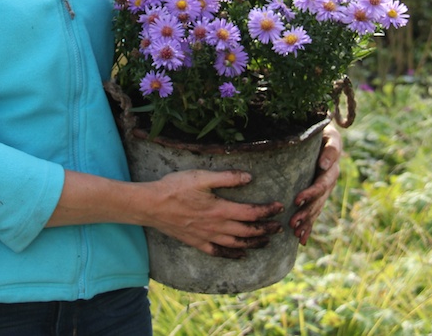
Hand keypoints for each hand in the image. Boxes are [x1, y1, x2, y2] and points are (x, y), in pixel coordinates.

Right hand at [144, 170, 283, 258]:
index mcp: (220, 209)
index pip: (251, 213)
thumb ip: (227, 178)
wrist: (151, 205)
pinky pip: (219, 252)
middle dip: (266, 229)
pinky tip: (240, 254)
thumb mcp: (202, 176)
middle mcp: (217, 226)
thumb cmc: (175, 187)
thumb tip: (249, 177)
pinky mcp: (197, 242)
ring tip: (266, 241)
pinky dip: (233, 254)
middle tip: (279, 228)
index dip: (268, 211)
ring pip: (237, 244)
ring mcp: (207, 237)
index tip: (279, 207)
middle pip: (248, 231)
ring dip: (254, 243)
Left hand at [289, 124, 341, 245]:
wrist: (321, 128)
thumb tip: (325, 165)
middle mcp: (331, 174)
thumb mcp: (326, 130)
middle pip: (320, 197)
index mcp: (333, 159)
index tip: (298, 199)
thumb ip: (329, 146)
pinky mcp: (319, 191)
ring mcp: (326, 184)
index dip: (313, 190)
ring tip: (295, 231)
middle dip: (306, 210)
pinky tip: (302, 239)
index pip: (324, 179)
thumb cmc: (319, 125)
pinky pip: (316, 210)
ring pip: (318, 205)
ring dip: (307, 220)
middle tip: (293, 219)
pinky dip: (309, 225)